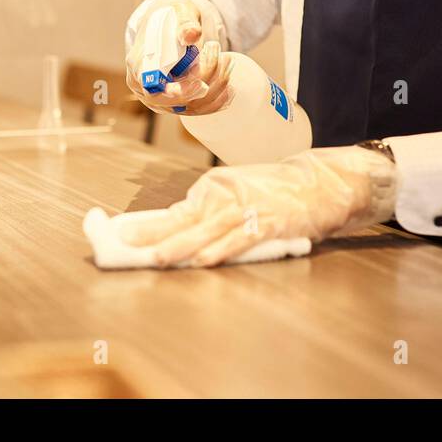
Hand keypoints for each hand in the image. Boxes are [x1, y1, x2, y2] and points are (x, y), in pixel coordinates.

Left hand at [117, 146, 396, 266]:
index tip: (119, 234)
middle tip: (122, 243)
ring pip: (207, 230)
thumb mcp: (238, 195)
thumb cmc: (278, 192)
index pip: (174, 211)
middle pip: (182, 219)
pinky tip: (204, 260)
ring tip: (155, 258)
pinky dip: (222, 250)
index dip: (146, 225)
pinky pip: (240, 238)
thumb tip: (175, 239)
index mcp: (215, 188)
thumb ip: (212, 215)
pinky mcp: (270, 222)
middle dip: (151, 234)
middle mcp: (226, 196)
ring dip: (180, 246)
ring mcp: (248, 208)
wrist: (322, 180)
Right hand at [125, 0, 231, 115]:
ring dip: (214, 89)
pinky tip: (230, 89)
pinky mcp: (176, 102)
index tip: (200, 83)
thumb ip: (185, 23)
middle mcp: (146, 87)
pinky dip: (216, 101)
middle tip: (223, 64)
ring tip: (228, 62)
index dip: (176, 91)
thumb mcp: (179, 12)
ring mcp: (161, 98)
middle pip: (172, 102)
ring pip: (189, 107)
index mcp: (139, 65)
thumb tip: (192, 34)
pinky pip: (197, 109)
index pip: (153, 88)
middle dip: (200, 89)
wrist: (171, 25)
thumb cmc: (172, 17)